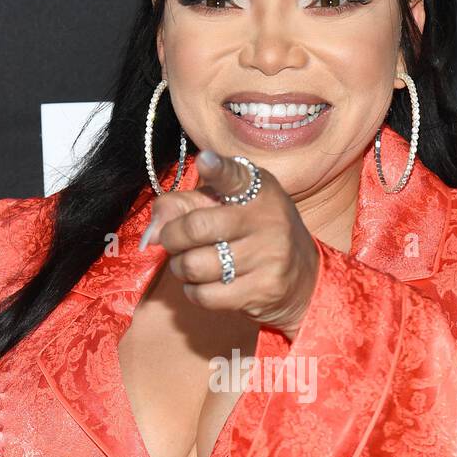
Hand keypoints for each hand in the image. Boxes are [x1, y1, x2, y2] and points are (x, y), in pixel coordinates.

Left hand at [140, 150, 320, 341]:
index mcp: (258, 191)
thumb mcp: (231, 207)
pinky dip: (193, 291)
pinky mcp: (262, 290)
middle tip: (172, 241)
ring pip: (195, 265)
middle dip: (171, 237)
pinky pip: (206, 295)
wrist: (304, 280)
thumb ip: (186, 204)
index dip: (217, 169)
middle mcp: (266, 220)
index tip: (204, 161)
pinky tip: (203, 284)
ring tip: (188, 264)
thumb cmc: (256, 235)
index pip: (235, 176)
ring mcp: (267, 257)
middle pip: (196, 227)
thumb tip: (152, 230)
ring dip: (180, 267)